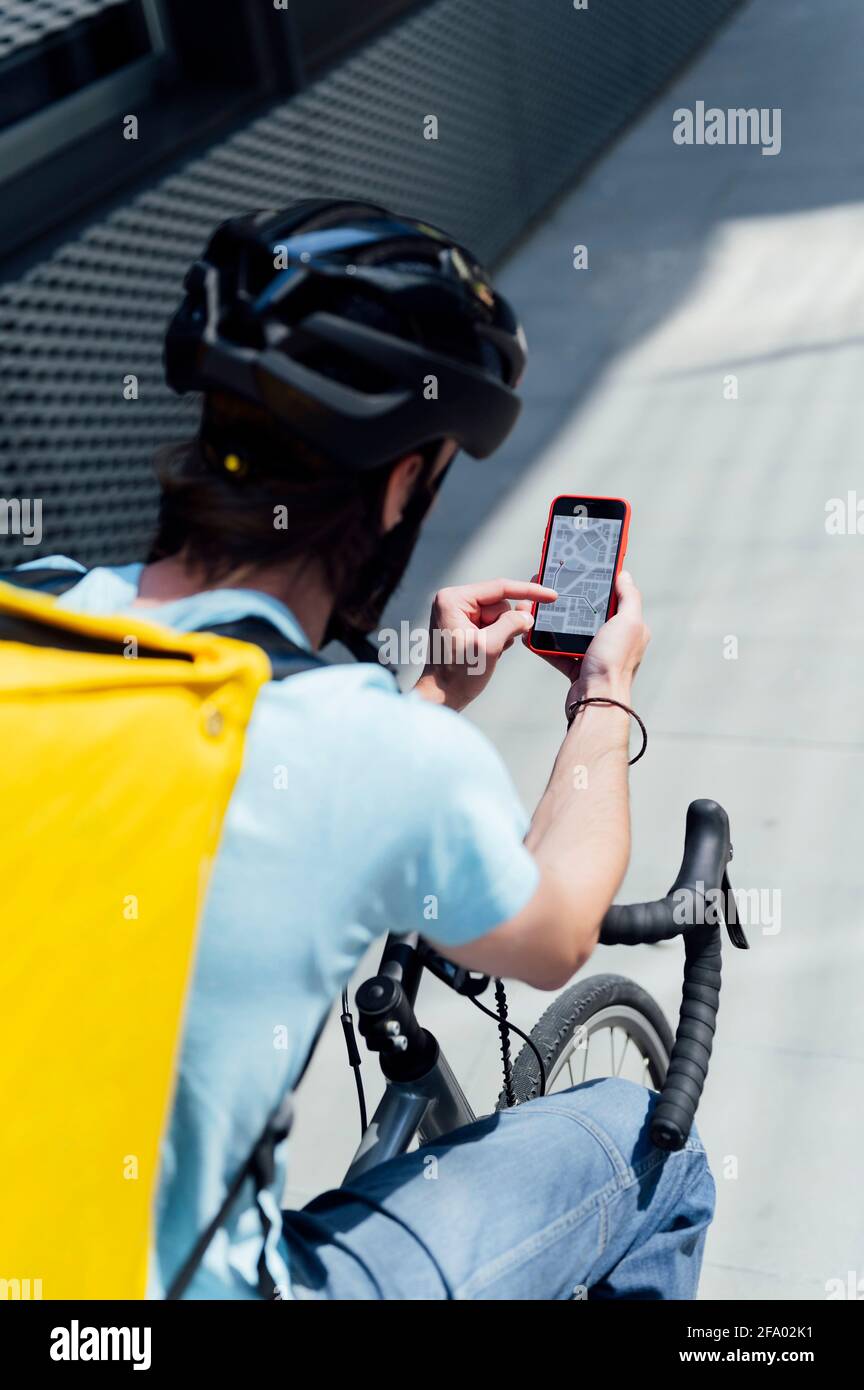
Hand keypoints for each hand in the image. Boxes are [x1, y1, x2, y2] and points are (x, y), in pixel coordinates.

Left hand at [415, 577, 557, 710]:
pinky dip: (498, 639)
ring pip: (500, 615)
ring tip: (487, 652)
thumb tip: (527, 614)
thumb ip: (511, 625)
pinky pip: (495, 625)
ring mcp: (460, 614)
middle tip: (498, 643)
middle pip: (500, 603)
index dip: (528, 591)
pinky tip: (486, 653)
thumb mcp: (488, 647)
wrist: (442, 696)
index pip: (499, 588)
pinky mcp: (466, 626)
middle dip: (506, 624)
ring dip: (502, 634)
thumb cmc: (457, 675)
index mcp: (454, 600)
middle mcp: (455, 602)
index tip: (550, 595)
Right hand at [522, 570, 649, 697]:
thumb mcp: (628, 622)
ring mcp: (594, 654)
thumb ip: (628, 597)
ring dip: (552, 621)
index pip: (613, 597)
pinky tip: (530, 632)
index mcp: (628, 626)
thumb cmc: (614, 662)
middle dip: (569, 600)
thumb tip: (624, 574)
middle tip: (551, 587)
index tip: (580, 569)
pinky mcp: (576, 667)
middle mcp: (613, 640)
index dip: (598, 582)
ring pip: (569, 631)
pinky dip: (544, 643)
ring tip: (536, 607)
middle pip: (587, 612)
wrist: (596, 701)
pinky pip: (556, 650)